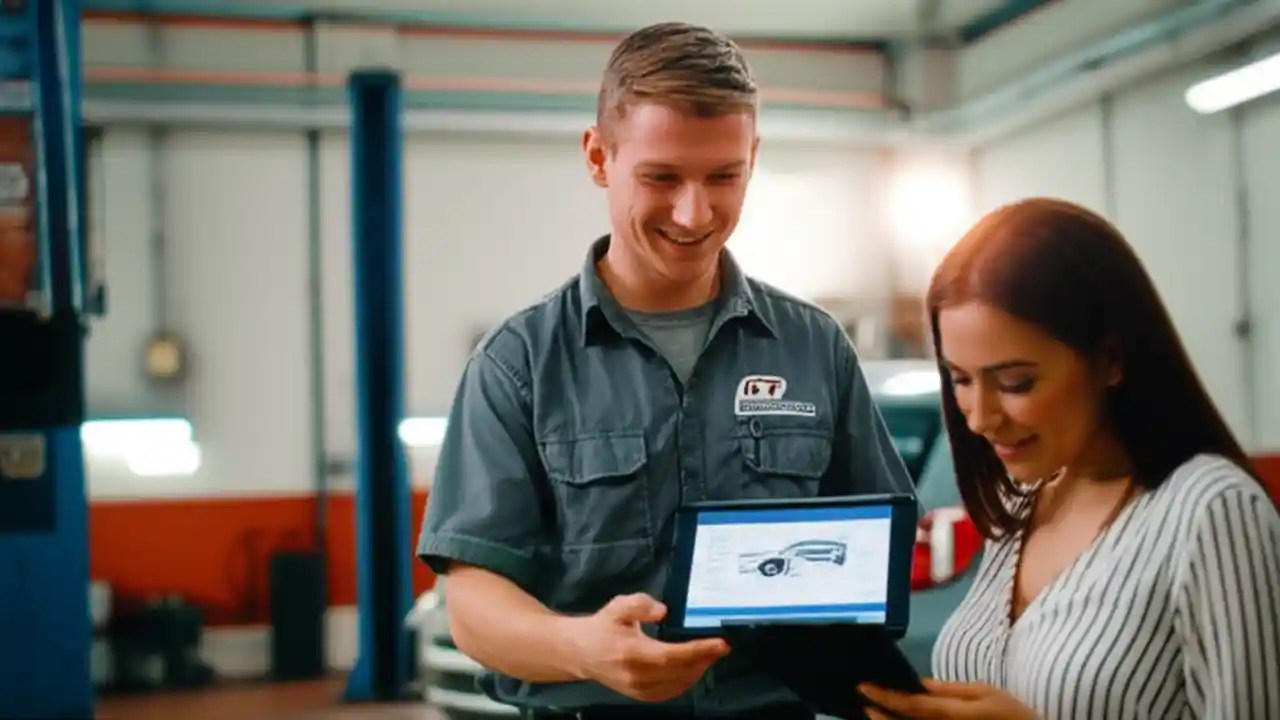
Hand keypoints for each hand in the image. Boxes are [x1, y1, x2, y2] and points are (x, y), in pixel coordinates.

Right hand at [571, 593, 729, 702]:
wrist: (581, 652)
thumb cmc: (603, 627)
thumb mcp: (618, 607)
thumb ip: (640, 604)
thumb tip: (663, 611)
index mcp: (632, 653)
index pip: (672, 655)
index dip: (699, 650)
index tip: (720, 643)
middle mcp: (637, 676)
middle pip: (680, 672)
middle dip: (704, 660)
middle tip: (720, 647)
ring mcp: (638, 690)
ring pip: (677, 685)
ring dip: (698, 671)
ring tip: (709, 655)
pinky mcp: (640, 696)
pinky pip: (669, 693)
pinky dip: (686, 682)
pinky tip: (693, 669)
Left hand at [858, 679, 1037, 719]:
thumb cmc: (1011, 714)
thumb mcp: (985, 692)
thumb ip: (949, 689)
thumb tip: (919, 682)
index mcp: (954, 715)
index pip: (912, 706)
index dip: (885, 697)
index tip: (864, 686)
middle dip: (880, 715)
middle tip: (863, 701)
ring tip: (873, 712)